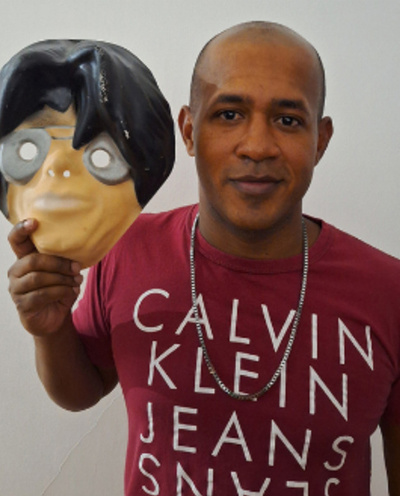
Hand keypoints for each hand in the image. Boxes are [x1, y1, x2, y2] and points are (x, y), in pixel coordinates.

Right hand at [7, 219, 82, 336]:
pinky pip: (42, 294)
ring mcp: (16, 288)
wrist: (55, 318)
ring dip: (62, 279)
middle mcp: (16, 271)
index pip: (16, 240)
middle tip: (76, 267)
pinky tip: (72, 291)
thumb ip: (64, 259)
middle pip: (34, 260)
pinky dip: (61, 291)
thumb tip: (80, 249)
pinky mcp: (22, 304)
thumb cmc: (58, 290)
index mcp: (25, 258)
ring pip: (38, 278)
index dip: (21, 230)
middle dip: (58, 263)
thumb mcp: (63, 272)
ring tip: (77, 281)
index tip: (34, 222)